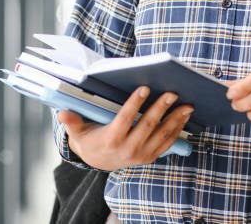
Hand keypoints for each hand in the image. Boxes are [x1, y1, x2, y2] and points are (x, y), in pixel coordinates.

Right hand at [57, 86, 193, 170]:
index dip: (135, 103)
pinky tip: (185, 117)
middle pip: (148, 125)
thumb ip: (72, 122)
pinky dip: (178, 130)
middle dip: (161, 108)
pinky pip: (167, 143)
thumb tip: (62, 113)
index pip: (125, 119)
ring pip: (162, 135)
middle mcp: (128, 149)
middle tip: (172, 93)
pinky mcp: (150, 157)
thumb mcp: (78, 132)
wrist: (99, 162)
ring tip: (187, 105)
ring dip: (176, 119)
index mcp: (111, 140)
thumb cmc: (89, 139)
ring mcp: (141, 155)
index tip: (144, 88)